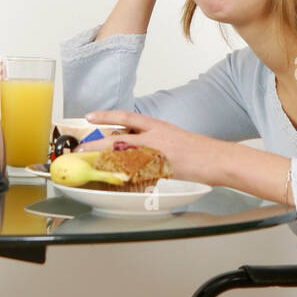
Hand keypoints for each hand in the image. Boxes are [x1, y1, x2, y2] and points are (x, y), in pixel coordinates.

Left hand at [77, 110, 223, 185]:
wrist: (216, 159)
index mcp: (158, 126)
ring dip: (105, 162)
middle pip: (119, 138)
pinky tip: (113, 181)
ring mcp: (157, 154)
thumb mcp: (172, 137)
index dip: (107, 115)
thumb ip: (152, 140)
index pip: (127, 117)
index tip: (90, 115)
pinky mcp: (161, 170)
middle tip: (80, 150)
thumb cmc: (198, 151)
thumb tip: (133, 146)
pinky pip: (138, 174)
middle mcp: (155, 137)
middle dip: (97, 145)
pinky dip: (125, 177)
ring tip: (90, 166)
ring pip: (124, 157)